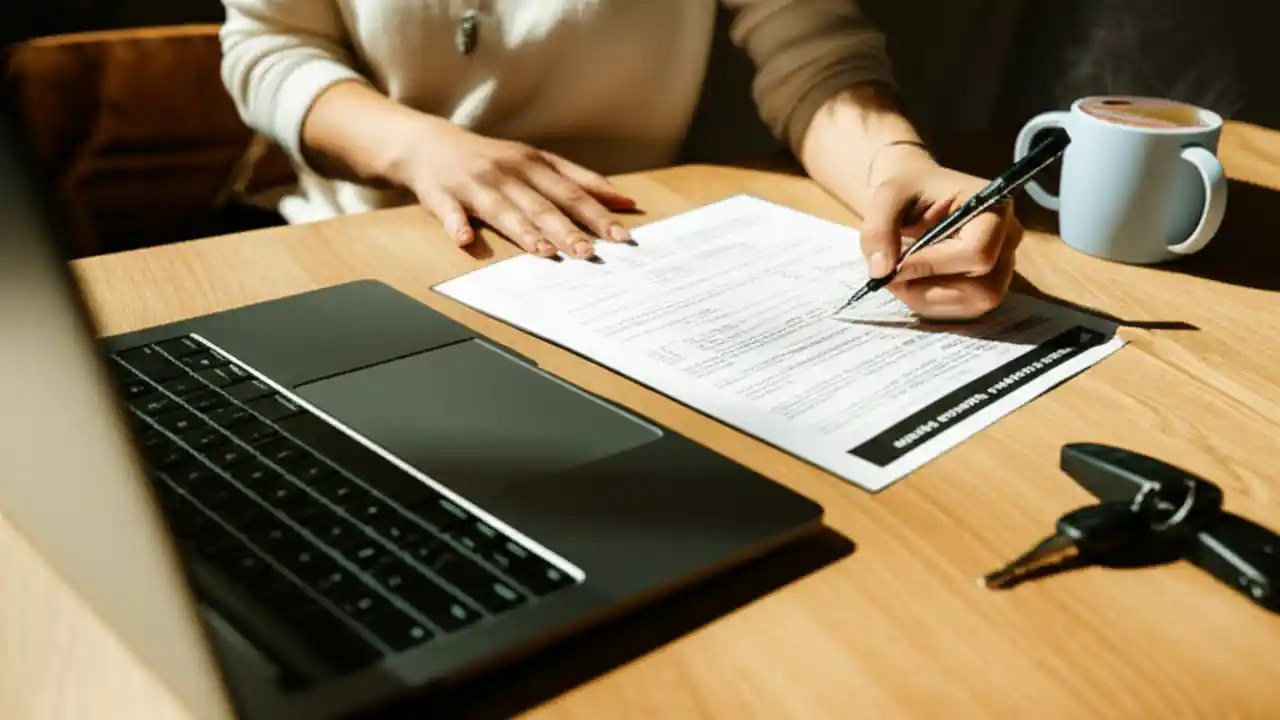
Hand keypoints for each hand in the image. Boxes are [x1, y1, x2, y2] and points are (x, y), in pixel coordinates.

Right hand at [392, 117, 634, 258]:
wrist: (429, 143)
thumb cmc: (492, 158)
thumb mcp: (537, 161)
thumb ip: (579, 181)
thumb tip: (623, 200)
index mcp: (534, 164)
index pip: (572, 192)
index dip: (597, 214)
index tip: (621, 235)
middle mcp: (508, 173)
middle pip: (542, 204)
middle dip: (566, 230)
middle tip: (589, 253)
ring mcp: (476, 184)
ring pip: (503, 210)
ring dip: (523, 231)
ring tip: (543, 252)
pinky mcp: (443, 195)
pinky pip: (451, 213)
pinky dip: (458, 226)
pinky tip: (467, 240)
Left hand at [860, 151, 1022, 319]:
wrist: (917, 194)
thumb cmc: (909, 189)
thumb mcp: (887, 195)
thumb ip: (879, 228)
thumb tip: (882, 272)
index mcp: (993, 206)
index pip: (977, 252)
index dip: (932, 266)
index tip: (896, 267)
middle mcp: (1008, 238)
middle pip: (982, 287)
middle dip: (928, 289)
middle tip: (889, 277)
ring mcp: (1004, 265)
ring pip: (974, 304)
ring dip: (926, 299)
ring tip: (898, 278)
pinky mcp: (990, 285)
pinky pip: (965, 310)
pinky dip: (931, 303)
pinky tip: (912, 283)